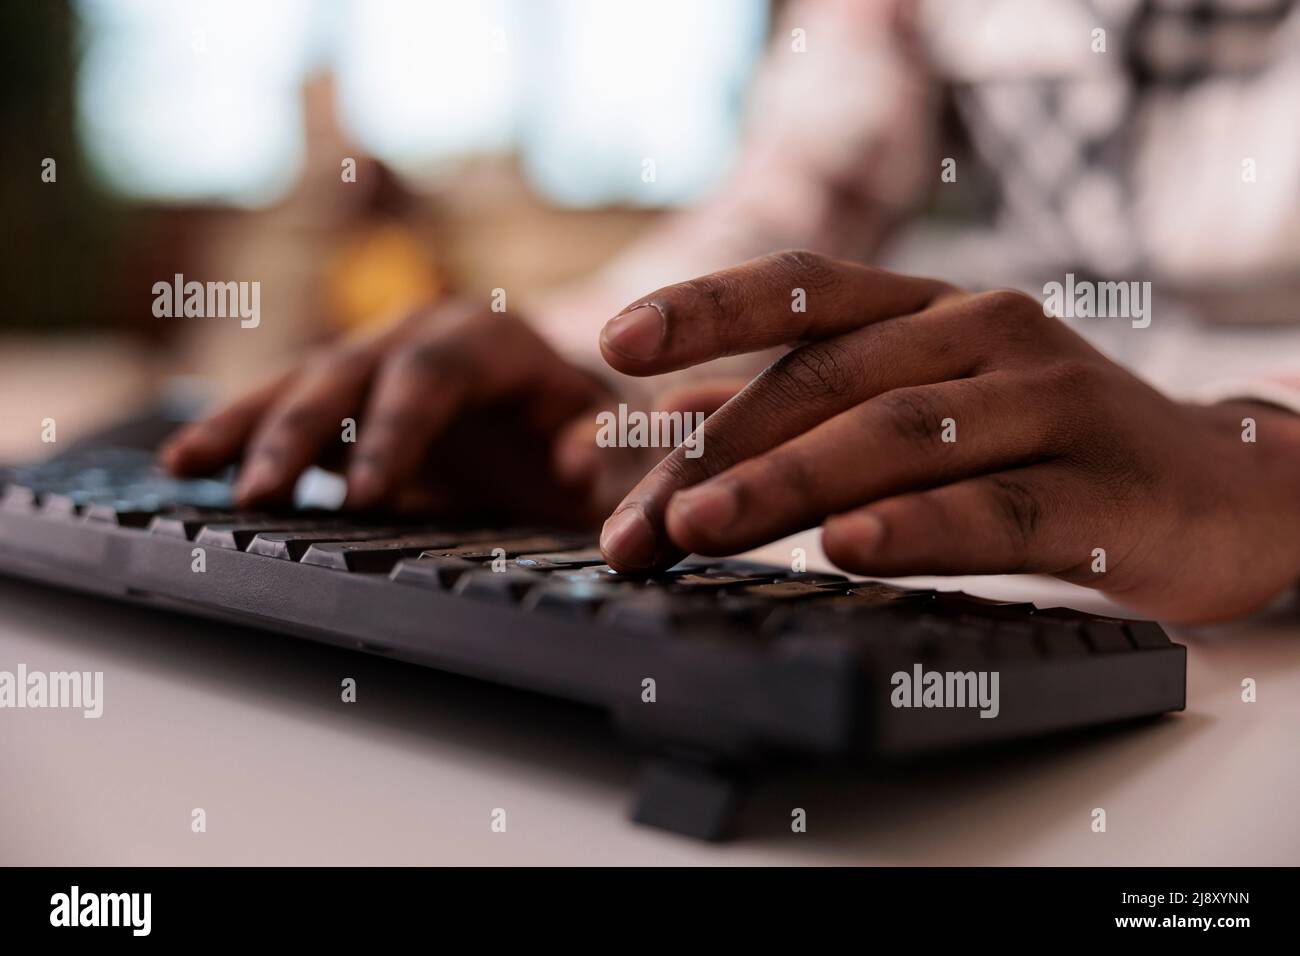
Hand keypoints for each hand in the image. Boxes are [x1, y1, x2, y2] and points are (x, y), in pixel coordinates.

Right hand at [161, 302, 711, 526]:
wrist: (569, 412)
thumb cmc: (592, 425)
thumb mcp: (616, 434)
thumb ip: (606, 442)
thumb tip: (577, 462)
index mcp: (491, 339)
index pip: (433, 374)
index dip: (396, 432)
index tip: (364, 496)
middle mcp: (423, 336)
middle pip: (350, 372)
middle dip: (300, 433)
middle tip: (260, 495)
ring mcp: (378, 361)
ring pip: (301, 383)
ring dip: (246, 426)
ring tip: (187, 467)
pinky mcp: (349, 396)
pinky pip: (285, 408)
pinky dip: (239, 433)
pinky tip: (187, 463)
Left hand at [595, 251, 1299, 622]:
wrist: (1217, 487)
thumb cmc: (1043, 443)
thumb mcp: (922, 402)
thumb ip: (806, 406)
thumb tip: (679, 416)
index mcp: (928, 309)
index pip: (801, 288)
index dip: (704, 308)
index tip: (614, 344)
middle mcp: (983, 332)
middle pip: (827, 382)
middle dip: (720, 455)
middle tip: (639, 523)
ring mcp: (1049, 400)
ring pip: (898, 435)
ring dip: (789, 484)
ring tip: (703, 530)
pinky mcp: (1103, 487)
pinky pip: (997, 507)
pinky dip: (916, 526)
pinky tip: (850, 548)